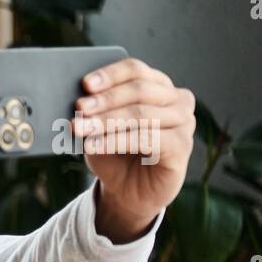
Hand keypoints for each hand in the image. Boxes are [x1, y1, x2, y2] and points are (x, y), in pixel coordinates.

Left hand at [73, 57, 194, 242]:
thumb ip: (93, 114)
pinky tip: (93, 145)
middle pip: (139, 90)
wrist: (128, 192)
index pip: (135, 70)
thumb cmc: (115, 155)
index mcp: (159, 85)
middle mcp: (177, 100)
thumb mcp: (99, 130)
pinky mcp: (182, 146)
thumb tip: (77, 102)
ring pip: (141, 114)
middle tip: (79, 107)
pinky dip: (116, 141)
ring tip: (79, 128)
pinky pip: (146, 139)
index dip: (110, 75)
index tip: (85, 84)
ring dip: (106, 121)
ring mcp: (184, 122)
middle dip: (105, 100)